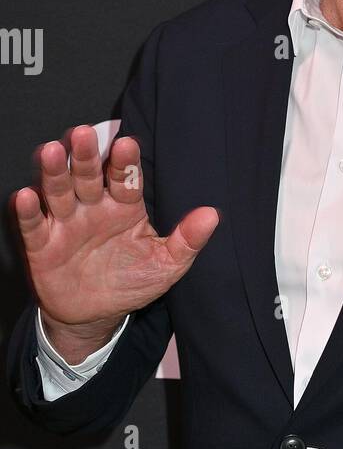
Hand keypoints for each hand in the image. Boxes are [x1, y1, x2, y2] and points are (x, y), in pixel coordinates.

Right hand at [12, 125, 218, 356]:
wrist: (96, 315)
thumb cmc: (132, 282)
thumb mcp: (166, 265)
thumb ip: (187, 240)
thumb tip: (212, 216)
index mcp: (125, 206)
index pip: (125, 179)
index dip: (125, 162)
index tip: (128, 144)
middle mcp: (93, 207)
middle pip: (89, 176)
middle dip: (87, 156)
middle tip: (84, 133)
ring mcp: (67, 223)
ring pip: (59, 192)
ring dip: (55, 172)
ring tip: (52, 151)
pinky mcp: (43, 244)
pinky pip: (34, 225)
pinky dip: (28, 211)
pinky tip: (25, 196)